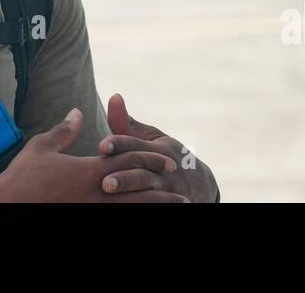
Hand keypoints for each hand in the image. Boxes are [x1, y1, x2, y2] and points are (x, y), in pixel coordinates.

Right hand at [0, 108, 187, 202]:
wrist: (4, 206)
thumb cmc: (22, 177)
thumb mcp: (41, 147)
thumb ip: (64, 130)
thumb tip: (78, 112)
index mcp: (88, 170)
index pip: (127, 159)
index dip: (149, 157)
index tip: (166, 158)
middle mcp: (95, 192)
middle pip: (137, 187)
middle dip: (160, 184)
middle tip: (179, 184)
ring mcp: (91, 211)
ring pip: (132, 209)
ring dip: (155, 206)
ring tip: (176, 206)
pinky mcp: (85, 220)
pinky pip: (116, 220)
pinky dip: (135, 217)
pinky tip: (147, 217)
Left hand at [98, 94, 218, 202]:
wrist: (202, 184)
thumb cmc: (167, 156)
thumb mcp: (153, 138)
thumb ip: (128, 124)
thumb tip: (114, 96)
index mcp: (158, 149)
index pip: (136, 145)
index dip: (120, 144)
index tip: (102, 145)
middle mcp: (165, 170)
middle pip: (142, 172)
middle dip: (124, 176)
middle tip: (104, 181)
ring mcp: (170, 190)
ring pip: (150, 193)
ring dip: (132, 193)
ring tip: (110, 193)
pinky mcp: (172, 204)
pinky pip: (159, 206)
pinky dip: (147, 206)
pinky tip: (129, 208)